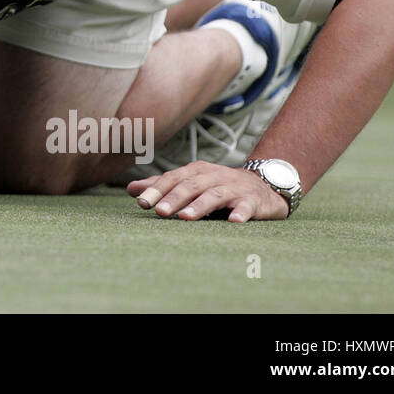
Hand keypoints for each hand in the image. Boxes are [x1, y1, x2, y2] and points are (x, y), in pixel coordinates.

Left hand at [126, 161, 290, 221]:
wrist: (263, 185)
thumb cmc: (218, 186)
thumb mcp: (191, 183)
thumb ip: (162, 186)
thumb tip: (131, 190)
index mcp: (196, 171)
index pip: (173, 178)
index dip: (157, 189)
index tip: (141, 202)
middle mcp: (213, 176)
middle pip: (191, 185)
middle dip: (174, 198)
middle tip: (159, 211)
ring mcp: (234, 188)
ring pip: (215, 195)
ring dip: (200, 205)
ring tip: (185, 218)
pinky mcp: (253, 201)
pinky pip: (246, 207)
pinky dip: (240, 213)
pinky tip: (233, 221)